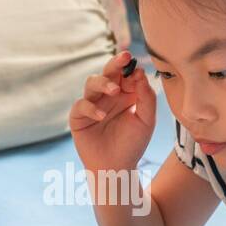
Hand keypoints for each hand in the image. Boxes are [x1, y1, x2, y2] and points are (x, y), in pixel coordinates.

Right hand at [68, 50, 156, 171]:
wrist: (117, 168)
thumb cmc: (133, 144)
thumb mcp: (147, 120)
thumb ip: (146, 97)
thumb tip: (140, 72)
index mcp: (126, 93)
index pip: (126, 73)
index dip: (131, 68)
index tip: (137, 67)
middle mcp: (108, 95)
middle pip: (108, 72)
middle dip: (115, 63)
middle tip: (125, 57)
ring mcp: (92, 104)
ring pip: (91, 82)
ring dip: (102, 83)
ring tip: (114, 90)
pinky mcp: (79, 116)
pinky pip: (81, 105)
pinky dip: (91, 108)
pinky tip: (102, 116)